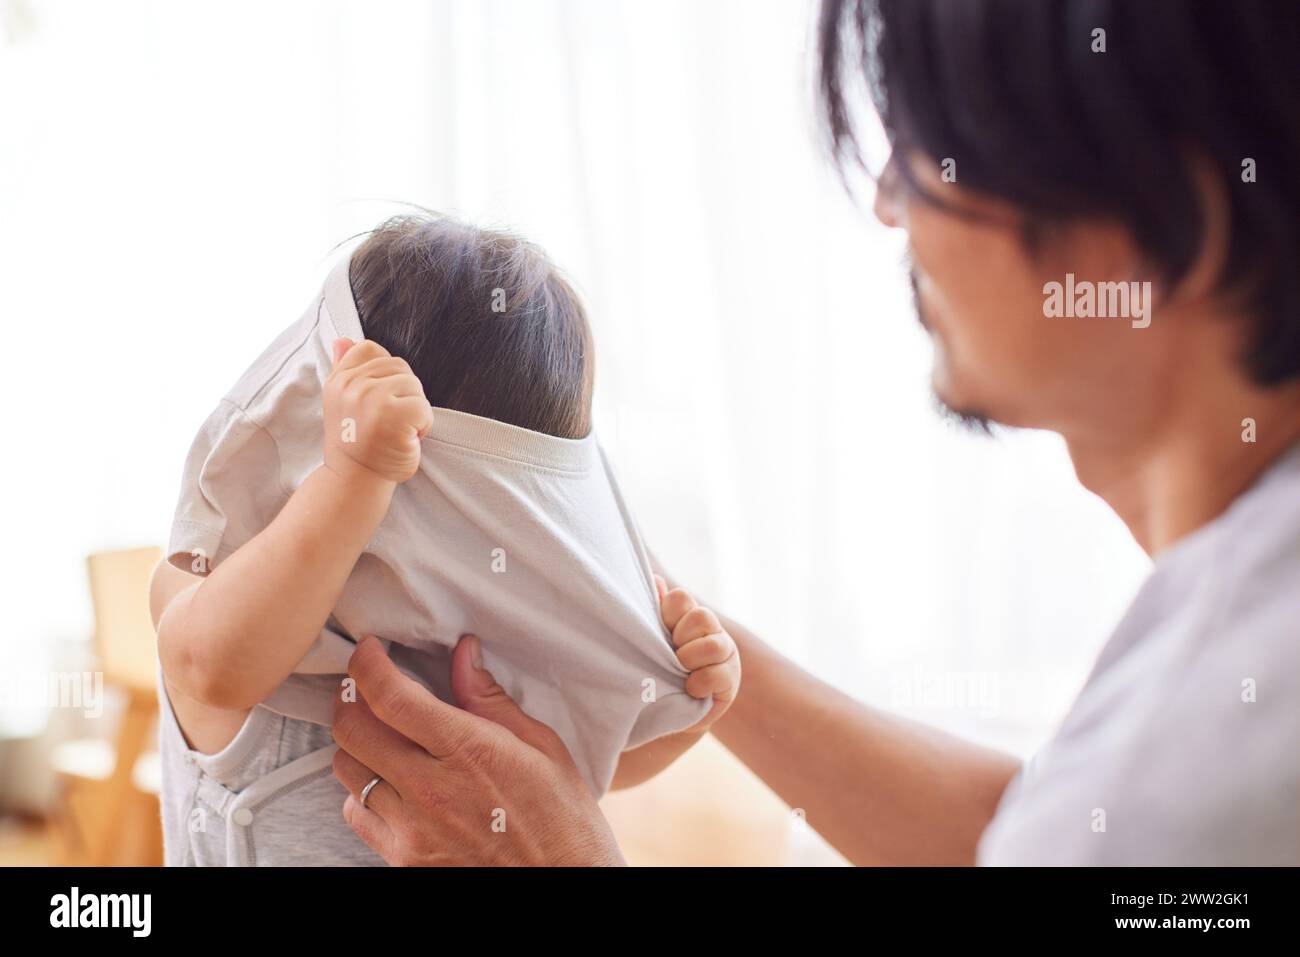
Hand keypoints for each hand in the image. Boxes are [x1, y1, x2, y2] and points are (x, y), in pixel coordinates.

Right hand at [323, 338, 432, 484]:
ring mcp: (372, 399)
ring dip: (414, 410)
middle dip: (403, 394)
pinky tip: (406, 439)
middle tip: (388, 421)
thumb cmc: (356, 442)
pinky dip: (423, 426)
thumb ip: (344, 368)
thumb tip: (342, 340)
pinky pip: (424, 407)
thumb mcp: (342, 402)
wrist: (355, 480)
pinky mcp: (394, 415)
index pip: (369, 349)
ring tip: (396, 430)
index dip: (385, 373)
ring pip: (414, 385)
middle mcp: (352, 386)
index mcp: (339, 380)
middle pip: (399, 367)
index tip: (379, 400)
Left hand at [331, 636, 624, 865]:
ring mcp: (412, 829)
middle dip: (352, 698)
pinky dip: (362, 790)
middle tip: (370, 688)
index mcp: (468, 750)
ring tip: (383, 735)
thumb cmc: (562, 817)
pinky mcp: (403, 859)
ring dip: (357, 744)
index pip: (390, 697)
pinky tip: (392, 782)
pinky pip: (355, 813)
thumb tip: (462, 654)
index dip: (368, 665)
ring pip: (345, 769)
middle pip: (351, 729)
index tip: (370, 650)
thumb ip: (491, 699)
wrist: (564, 885)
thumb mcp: (542, 746)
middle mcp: (431, 789)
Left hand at [654, 575, 740, 732]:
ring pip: (714, 645)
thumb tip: (655, 581)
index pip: (681, 598)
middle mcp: (710, 630)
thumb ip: (653, 609)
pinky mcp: (730, 680)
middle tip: (672, 654)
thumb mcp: (652, 638)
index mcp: (688, 616)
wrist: (667, 709)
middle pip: (701, 617)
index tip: (660, 631)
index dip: (667, 614)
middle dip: (681, 638)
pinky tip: (690, 689)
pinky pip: (716, 675)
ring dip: (690, 659)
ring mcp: (724, 653)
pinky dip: (699, 683)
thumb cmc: (657, 669)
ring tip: (680, 671)